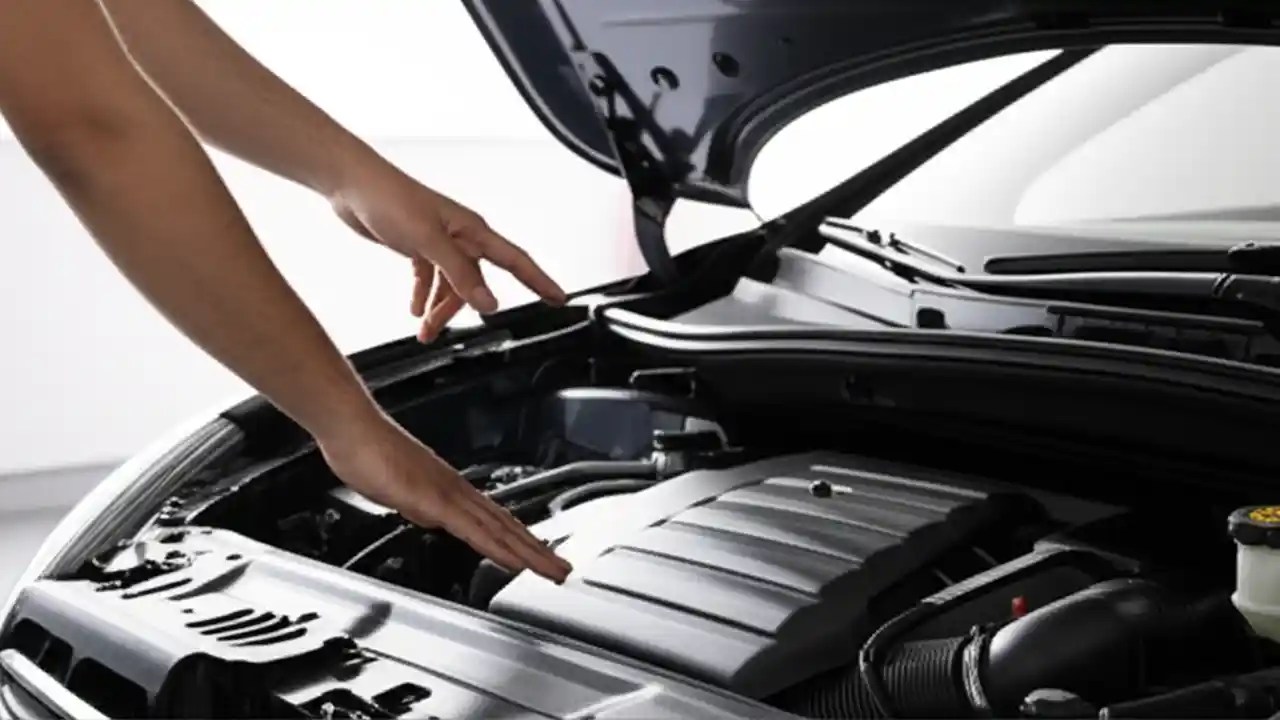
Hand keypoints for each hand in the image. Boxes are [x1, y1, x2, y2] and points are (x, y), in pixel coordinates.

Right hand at [319, 410, 571, 583]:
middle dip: (537, 551)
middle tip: (562, 570)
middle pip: (507, 527)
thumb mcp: (398, 491)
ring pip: (500, 530)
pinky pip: (474, 529)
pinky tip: (515, 561)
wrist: (353, 428)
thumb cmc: (368, 452)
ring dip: (529, 552)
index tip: (539, 556)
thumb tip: (429, 517)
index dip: (520, 540)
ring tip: (552, 570)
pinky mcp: (435, 500)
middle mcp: (458, 490)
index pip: (495, 521)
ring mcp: (450, 494)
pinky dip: (498, 547)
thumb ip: (418, 505)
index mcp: (450, 489)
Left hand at [330, 164, 566, 341]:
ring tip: (424, 328)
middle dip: (465, 308)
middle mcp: (460, 236)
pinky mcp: (416, 244)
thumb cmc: (390, 199)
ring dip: (438, 307)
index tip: (558, 298)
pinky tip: (414, 309)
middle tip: (445, 331)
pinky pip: (428, 276)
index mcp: (472, 231)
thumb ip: (460, 273)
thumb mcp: (429, 241)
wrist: (351, 184)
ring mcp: (438, 240)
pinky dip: (423, 294)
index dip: (540, 281)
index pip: (516, 260)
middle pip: (476, 280)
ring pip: (450, 282)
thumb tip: (488, 302)